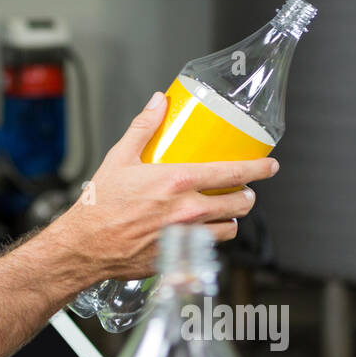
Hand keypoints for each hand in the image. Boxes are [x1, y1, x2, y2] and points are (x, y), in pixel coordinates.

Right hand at [56, 92, 279, 282]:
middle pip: (239, 203)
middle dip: (247, 195)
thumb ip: (143, 127)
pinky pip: (209, 246)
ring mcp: (185, 236)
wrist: (85, 245)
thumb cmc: (100, 204)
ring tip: (223, 211)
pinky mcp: (179, 255)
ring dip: (231, 218)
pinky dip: (211, 237)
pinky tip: (201, 231)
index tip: (270, 166)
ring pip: (229, 228)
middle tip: (243, 191)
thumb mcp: (120, 158)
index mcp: (177, 181)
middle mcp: (187, 210)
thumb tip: (159, 102)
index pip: (233, 173)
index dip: (259, 169)